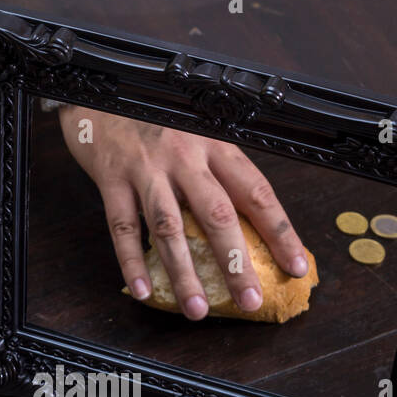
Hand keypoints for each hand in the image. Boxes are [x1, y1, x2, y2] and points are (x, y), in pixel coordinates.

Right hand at [59, 105, 310, 318]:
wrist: (101, 85)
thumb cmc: (155, 115)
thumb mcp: (196, 130)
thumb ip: (217, 170)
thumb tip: (248, 223)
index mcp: (214, 144)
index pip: (256, 192)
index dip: (278, 231)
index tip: (294, 266)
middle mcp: (185, 156)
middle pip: (218, 215)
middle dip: (237, 264)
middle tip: (250, 301)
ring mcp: (147, 169)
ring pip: (171, 228)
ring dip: (186, 274)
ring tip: (198, 310)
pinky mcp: (112, 178)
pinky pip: (124, 227)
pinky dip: (132, 262)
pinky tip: (144, 290)